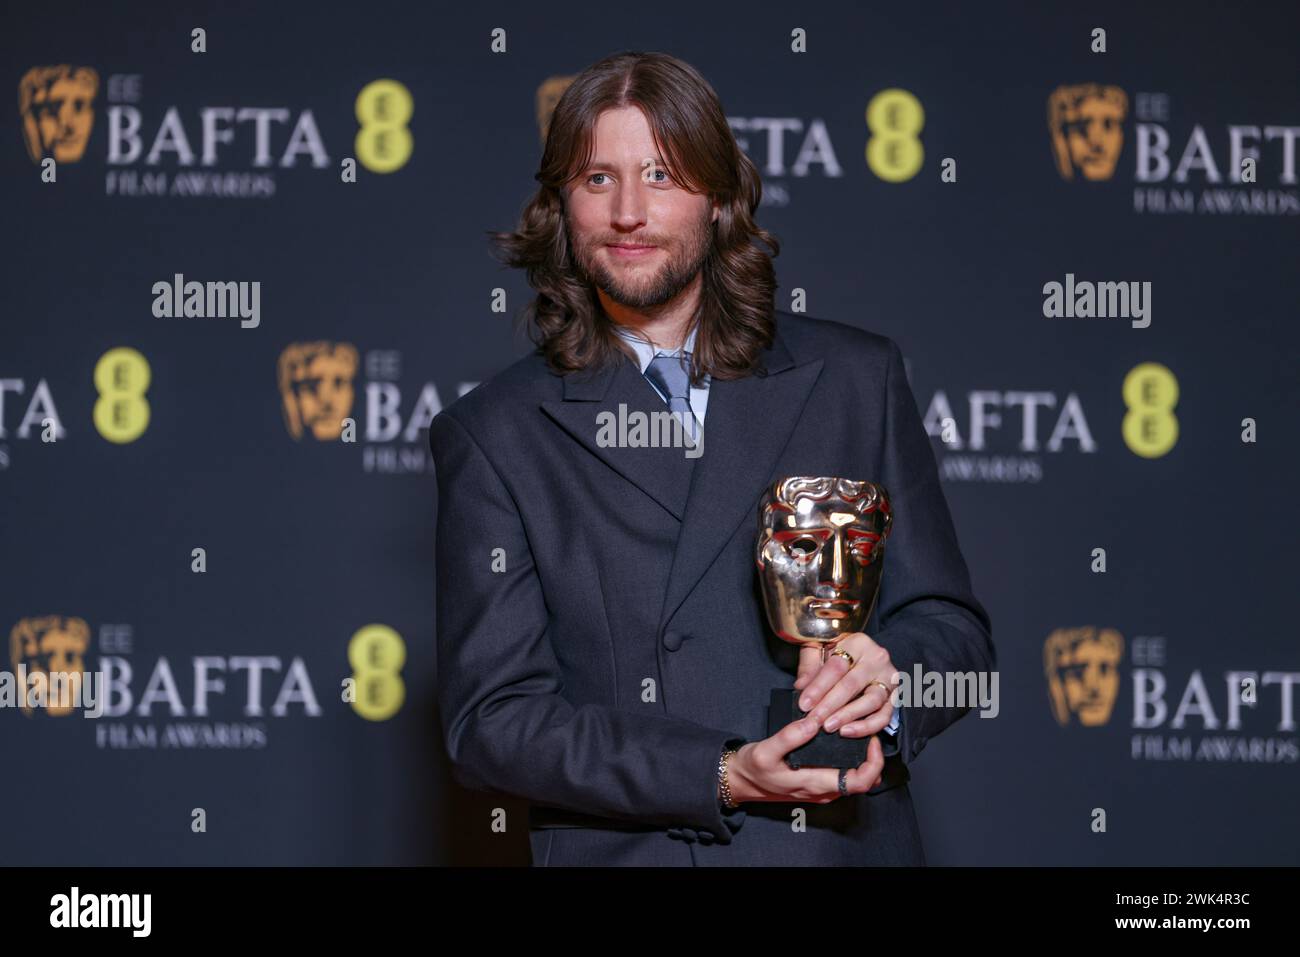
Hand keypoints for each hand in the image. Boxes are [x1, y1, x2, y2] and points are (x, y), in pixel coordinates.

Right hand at [725, 718, 885, 803]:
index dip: (874, 762)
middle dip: (872, 757)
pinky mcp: (817, 783)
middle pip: (864, 780)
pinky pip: (843, 775)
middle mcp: (824, 791)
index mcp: (815, 784)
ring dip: (863, 758)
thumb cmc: (752, 768)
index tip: (871, 739)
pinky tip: (844, 741)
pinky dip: (851, 760)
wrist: (740, 782)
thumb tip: (813, 722)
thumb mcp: (765, 750)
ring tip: (858, 731)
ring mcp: (821, 789)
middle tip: (867, 730)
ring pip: (854, 777)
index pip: (860, 781)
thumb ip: (789, 737)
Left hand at [793, 631, 897, 741]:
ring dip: (847, 716)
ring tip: (828, 727)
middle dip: (829, 705)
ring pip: (871, 701)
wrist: (860, 655)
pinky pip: (884, 716)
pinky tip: (847, 731)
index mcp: (858, 642)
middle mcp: (878, 658)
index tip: (804, 704)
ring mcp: (889, 678)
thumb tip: (801, 686)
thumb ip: (809, 666)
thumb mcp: (818, 649)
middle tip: (813, 720)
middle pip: (852, 685)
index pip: (836, 667)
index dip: (818, 687)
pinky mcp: (895, 697)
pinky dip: (867, 727)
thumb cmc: (836, 652)